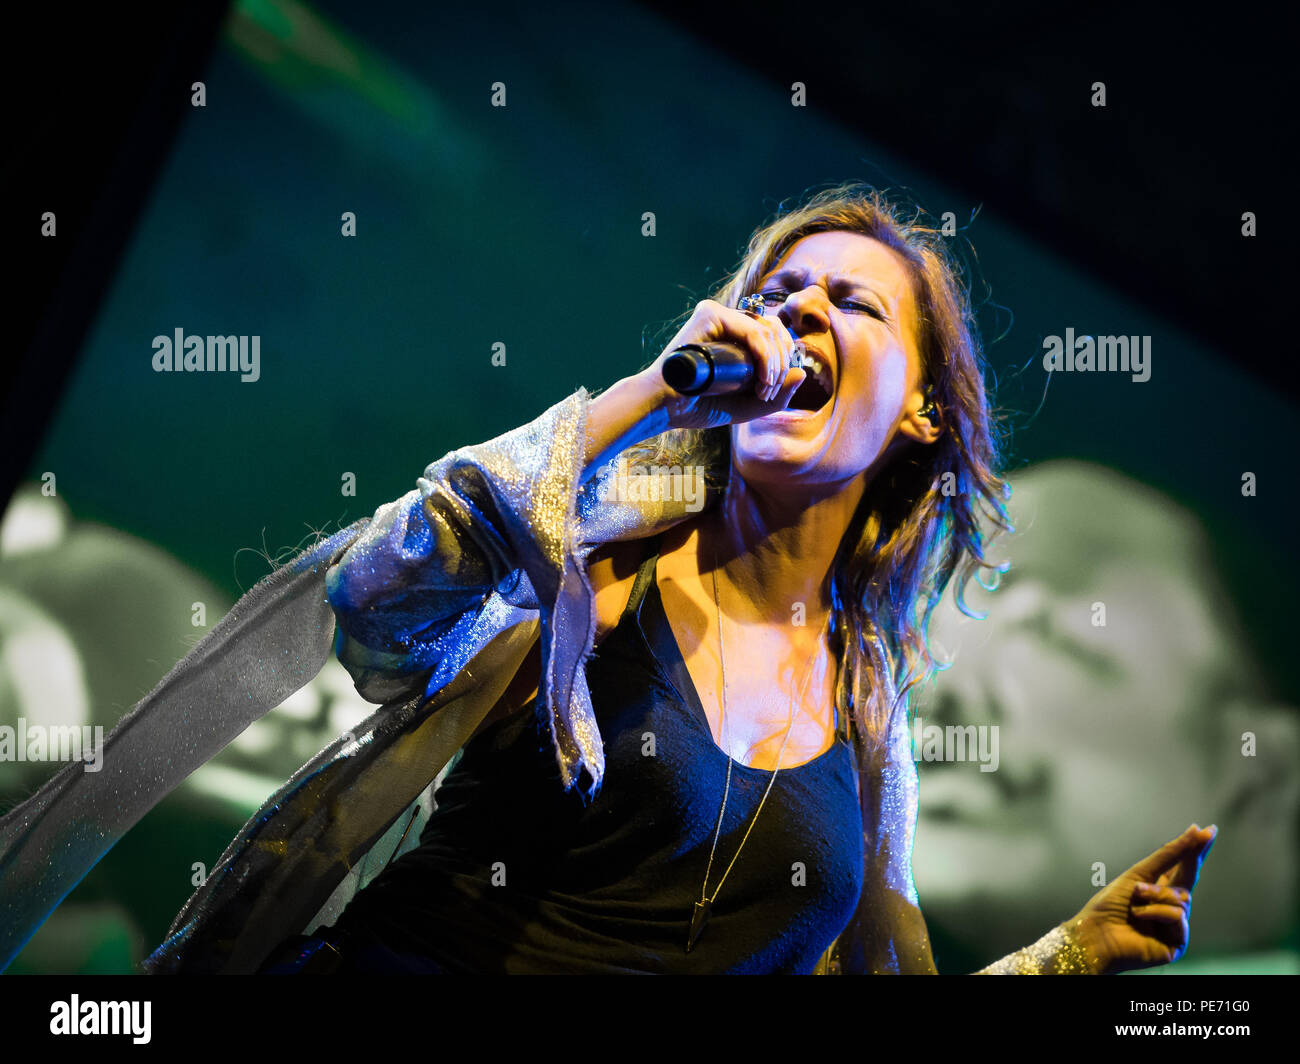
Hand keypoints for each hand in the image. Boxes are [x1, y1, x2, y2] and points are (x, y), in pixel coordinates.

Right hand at [636, 298, 807, 430]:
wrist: (665, 407)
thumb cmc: (699, 406)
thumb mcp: (747, 406)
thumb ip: (776, 396)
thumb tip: (801, 372)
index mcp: (736, 335)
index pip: (775, 334)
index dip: (785, 359)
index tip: (772, 391)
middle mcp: (729, 320)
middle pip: (776, 329)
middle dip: (782, 363)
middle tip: (768, 392)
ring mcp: (719, 315)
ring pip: (768, 330)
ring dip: (775, 364)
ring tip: (764, 390)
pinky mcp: (710, 315)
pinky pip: (752, 330)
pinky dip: (765, 356)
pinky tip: (762, 378)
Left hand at [1067, 823, 1217, 974]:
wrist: (1096, 933)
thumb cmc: (1110, 904)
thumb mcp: (1138, 874)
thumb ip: (1168, 855)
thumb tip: (1196, 832)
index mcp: (1158, 888)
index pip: (1182, 866)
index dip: (1195, 850)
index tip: (1209, 830)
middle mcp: (1169, 906)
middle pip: (1190, 876)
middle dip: (1191, 855)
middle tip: (1200, 835)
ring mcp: (1175, 925)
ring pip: (1182, 898)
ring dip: (1155, 894)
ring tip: (1135, 900)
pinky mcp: (1177, 942)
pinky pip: (1177, 916)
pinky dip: (1157, 912)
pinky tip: (1140, 917)